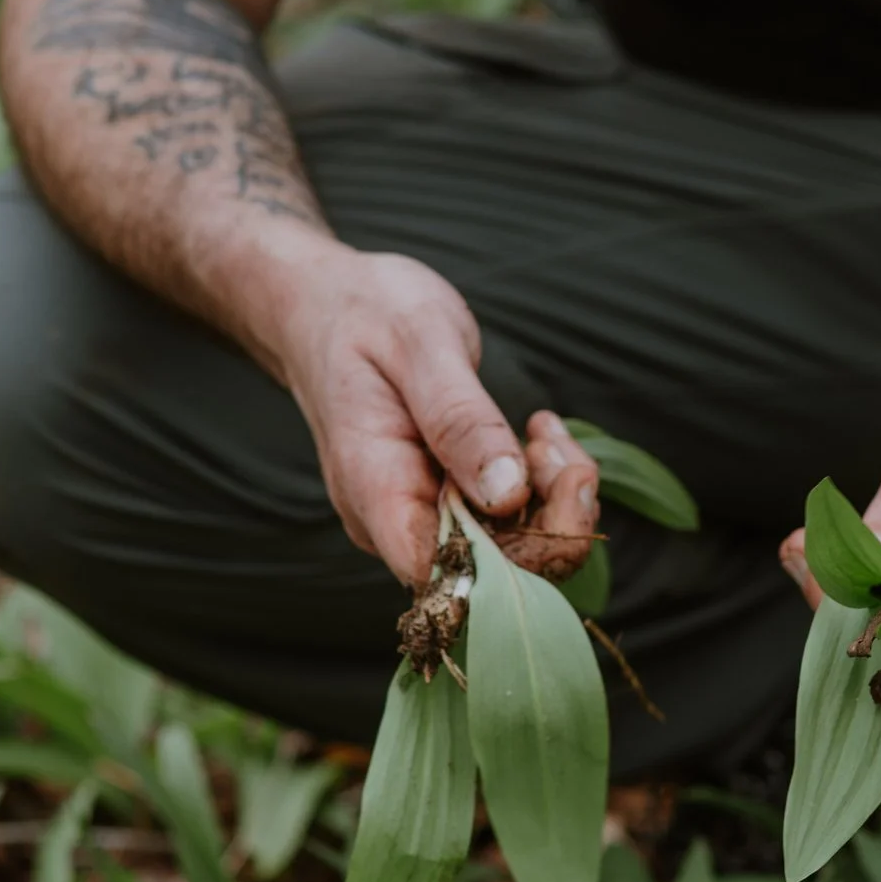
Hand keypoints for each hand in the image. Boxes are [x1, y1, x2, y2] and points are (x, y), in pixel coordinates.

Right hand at [265, 245, 597, 585]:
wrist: (326, 304)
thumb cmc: (365, 313)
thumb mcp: (419, 344)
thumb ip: (461, 419)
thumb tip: (508, 497)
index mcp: (375, 493)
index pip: (448, 578)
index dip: (517, 558)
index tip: (548, 476)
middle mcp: (396, 524)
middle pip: (495, 574)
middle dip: (553, 515)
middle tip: (552, 439)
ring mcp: (420, 518)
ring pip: (512, 550)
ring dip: (554, 497)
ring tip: (544, 429)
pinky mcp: (444, 505)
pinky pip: (508, 523)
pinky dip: (542, 486)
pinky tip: (537, 437)